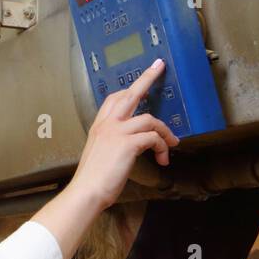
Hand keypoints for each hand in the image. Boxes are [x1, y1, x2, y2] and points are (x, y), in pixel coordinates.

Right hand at [68, 58, 179, 209]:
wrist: (87, 192)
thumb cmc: (93, 180)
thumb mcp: (100, 155)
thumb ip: (112, 144)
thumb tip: (132, 145)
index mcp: (99, 127)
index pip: (114, 99)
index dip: (129, 89)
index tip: (141, 83)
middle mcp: (107, 125)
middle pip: (130, 94)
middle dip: (147, 78)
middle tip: (159, 67)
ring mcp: (117, 132)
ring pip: (149, 119)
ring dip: (165, 131)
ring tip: (172, 144)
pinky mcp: (128, 144)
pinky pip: (153, 137)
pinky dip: (162, 146)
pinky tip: (162, 158)